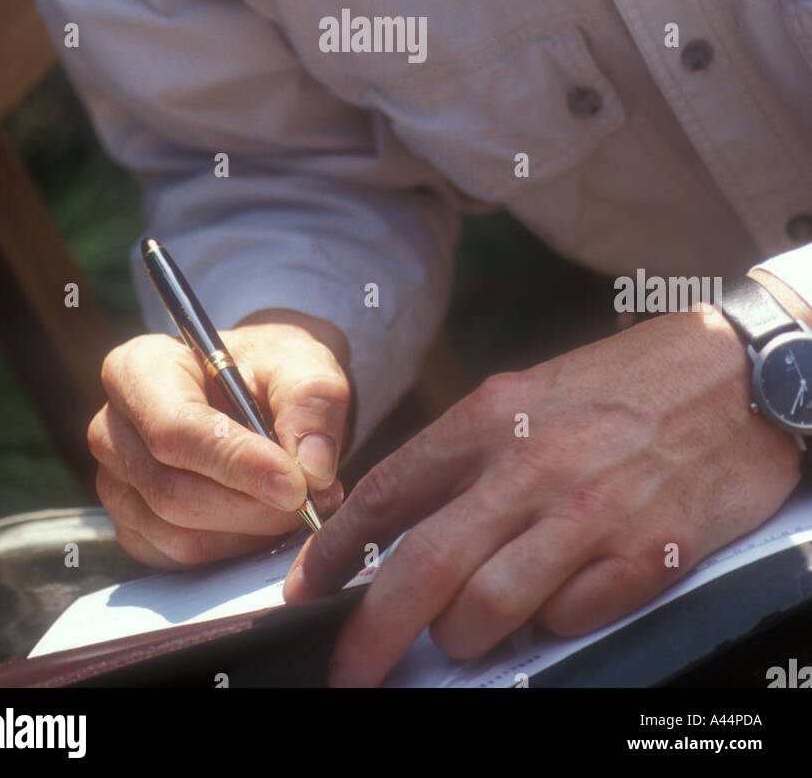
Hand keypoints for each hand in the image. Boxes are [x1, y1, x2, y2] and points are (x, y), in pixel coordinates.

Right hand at [88, 310, 352, 567]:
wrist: (257, 392)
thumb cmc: (269, 369)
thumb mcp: (301, 363)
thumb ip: (312, 402)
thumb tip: (312, 468)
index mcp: (138, 369)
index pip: (174, 429)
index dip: (235, 462)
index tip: (296, 484)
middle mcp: (113, 429)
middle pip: (175, 491)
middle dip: (254, 506)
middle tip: (317, 498)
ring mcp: (117, 484)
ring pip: (181, 535)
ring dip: (252, 531)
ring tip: (302, 504)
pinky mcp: (134, 528)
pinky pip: (182, 560)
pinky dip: (236, 550)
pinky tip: (270, 520)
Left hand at [283, 302, 802, 685]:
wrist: (737, 373)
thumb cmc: (627, 383)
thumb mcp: (530, 392)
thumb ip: (470, 453)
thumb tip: (408, 522)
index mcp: (491, 415)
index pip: (388, 492)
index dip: (334, 550)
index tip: (307, 589)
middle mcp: (530, 465)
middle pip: (423, 569)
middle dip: (372, 635)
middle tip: (350, 670)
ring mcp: (588, 514)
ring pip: (488, 611)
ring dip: (466, 636)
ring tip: (470, 632)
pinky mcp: (645, 554)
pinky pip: (571, 620)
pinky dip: (554, 625)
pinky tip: (560, 603)